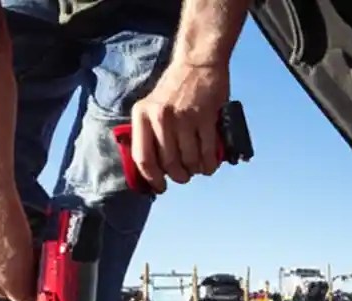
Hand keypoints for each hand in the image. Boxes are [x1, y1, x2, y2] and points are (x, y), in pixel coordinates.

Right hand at [0, 198, 36, 300]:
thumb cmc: (14, 226)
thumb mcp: (31, 251)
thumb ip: (31, 270)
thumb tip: (35, 276)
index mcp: (14, 285)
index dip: (31, 299)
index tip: (34, 294)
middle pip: (6, 293)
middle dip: (13, 285)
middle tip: (20, 270)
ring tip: (3, 258)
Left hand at [129, 60, 229, 193]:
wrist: (197, 62)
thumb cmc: (174, 87)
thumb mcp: (152, 106)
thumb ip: (149, 133)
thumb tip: (152, 169)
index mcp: (142, 115)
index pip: (142, 158)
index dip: (152, 178)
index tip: (161, 187)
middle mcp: (160, 117)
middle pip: (168, 163)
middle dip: (179, 175)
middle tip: (184, 175)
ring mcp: (183, 117)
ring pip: (189, 160)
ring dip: (195, 170)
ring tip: (198, 167)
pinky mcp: (205, 117)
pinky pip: (206, 151)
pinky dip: (209, 163)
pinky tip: (209, 164)